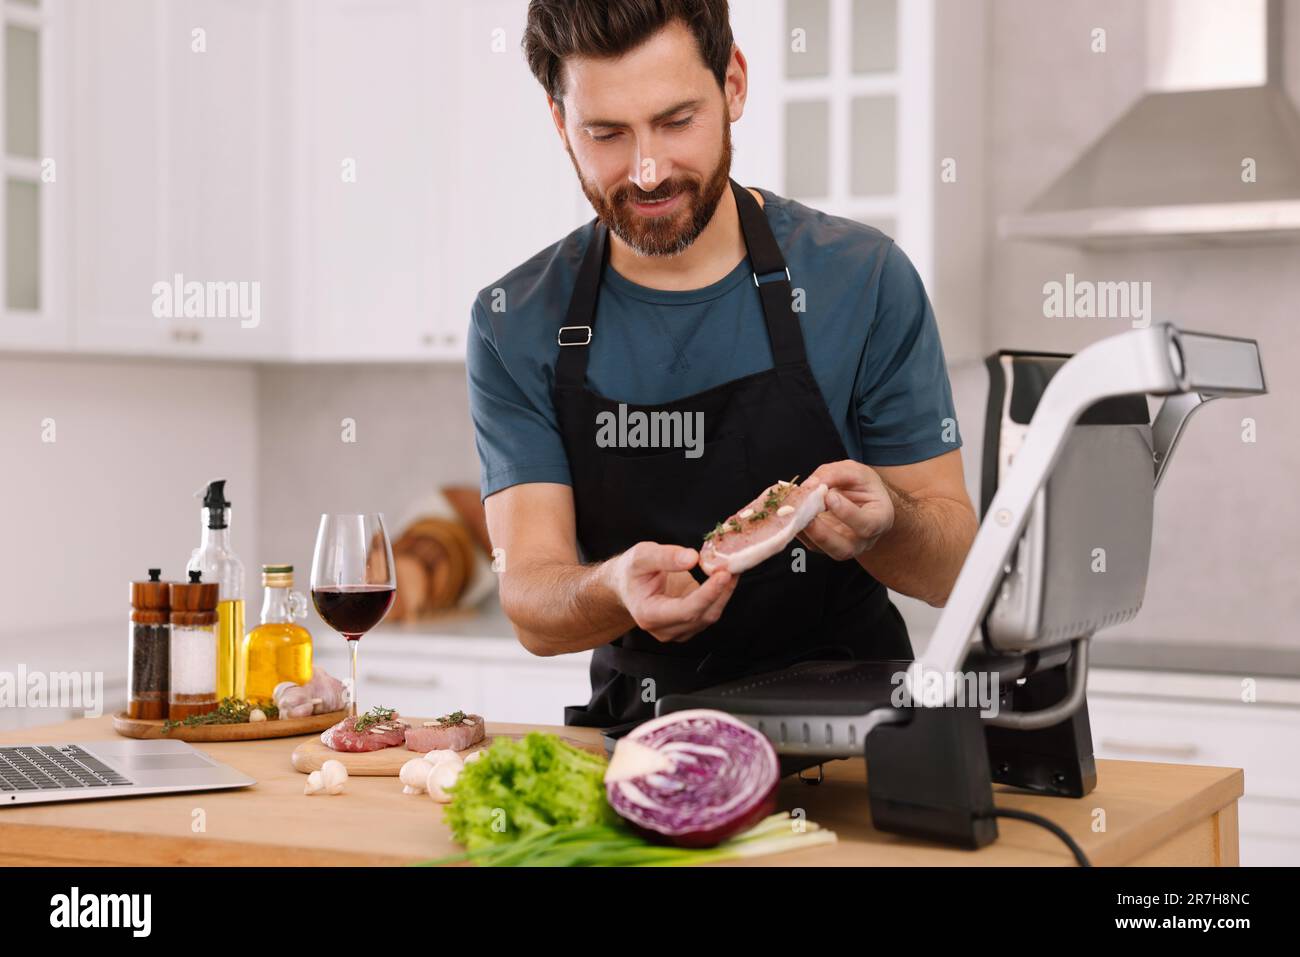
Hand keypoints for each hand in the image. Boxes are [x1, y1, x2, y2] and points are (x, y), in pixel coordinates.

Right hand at [606, 542, 738, 642]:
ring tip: (732, 566)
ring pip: (710, 615)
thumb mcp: (641, 556)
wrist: (627, 585)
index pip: (685, 610)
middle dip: (721, 590)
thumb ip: (665, 557)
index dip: (707, 594)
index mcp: (649, 614)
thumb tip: (692, 558)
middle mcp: (664, 629)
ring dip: (725, 592)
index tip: (723, 574)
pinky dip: (720, 594)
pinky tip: (724, 576)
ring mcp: (678, 630)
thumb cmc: (632, 571)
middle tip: (733, 564)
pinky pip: (710, 611)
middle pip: (702, 615)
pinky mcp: (689, 625)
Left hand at [796, 460, 894, 560]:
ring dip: (805, 533)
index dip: (848, 514)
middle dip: (822, 534)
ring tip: (793, 513)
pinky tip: (788, 513)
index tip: (830, 497)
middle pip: (844, 549)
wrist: (862, 500)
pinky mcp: (823, 546)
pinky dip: (796, 528)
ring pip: (823, 549)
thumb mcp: (855, 471)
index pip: (867, 524)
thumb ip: (835, 474)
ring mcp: (842, 547)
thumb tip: (810, 485)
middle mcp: (862, 540)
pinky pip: (809, 542)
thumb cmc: (863, 486)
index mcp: (879, 520)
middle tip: (805, 515)